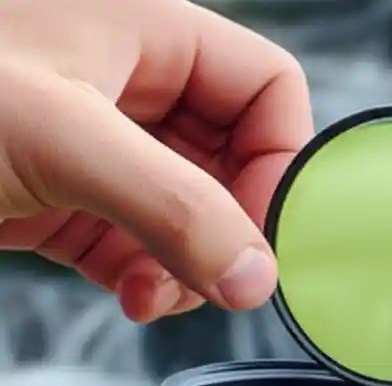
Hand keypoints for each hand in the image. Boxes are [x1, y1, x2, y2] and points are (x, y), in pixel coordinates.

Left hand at [0, 0, 311, 321]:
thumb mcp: (60, 140)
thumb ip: (173, 207)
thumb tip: (258, 278)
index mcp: (147, 27)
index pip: (267, 89)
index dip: (279, 162)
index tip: (261, 237)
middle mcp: (128, 78)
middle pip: (231, 155)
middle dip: (227, 226)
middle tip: (211, 278)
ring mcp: (91, 137)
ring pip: (187, 204)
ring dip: (186, 262)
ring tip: (154, 295)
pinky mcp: (56, 189)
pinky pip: (134, 235)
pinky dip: (143, 274)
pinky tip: (128, 296)